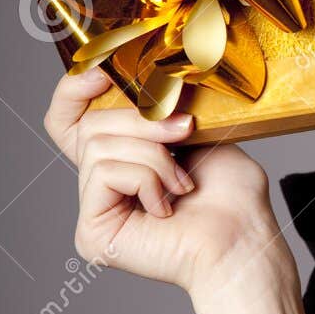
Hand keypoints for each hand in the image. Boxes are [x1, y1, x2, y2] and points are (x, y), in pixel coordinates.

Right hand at [43, 65, 289, 296]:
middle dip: (143, 121)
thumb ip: (159, 111)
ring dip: (153, 155)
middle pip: (91, 124)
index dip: (75, 90)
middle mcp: (102, 186)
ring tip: (182, 182)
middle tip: (185, 132)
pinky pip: (104, 172)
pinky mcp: (93, 231)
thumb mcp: (200, 135)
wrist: (243, 241)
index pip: (71, 118)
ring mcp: (95, 210)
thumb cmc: (234, 199)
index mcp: (123, 160)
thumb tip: (137, 84)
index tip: (103, 71)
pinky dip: (145, 178)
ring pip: (98, 144)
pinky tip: (167, 206)